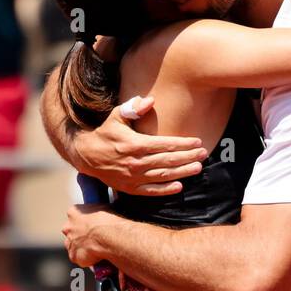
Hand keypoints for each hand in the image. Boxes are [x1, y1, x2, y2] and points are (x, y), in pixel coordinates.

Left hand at [62, 204, 115, 267]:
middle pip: (70, 231)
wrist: (109, 236)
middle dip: (79, 234)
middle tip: (92, 238)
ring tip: (95, 249)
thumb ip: (96, 211)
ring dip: (81, 247)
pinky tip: (96, 257)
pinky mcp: (74, 256)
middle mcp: (68, 227)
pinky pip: (79, 258)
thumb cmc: (108, 221)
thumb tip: (102, 214)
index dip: (83, 221)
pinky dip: (86, 259)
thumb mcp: (103, 208)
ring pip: (72, 246)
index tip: (91, 225)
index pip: (74, 216)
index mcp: (73, 212)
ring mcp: (70, 243)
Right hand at [74, 95, 206, 195]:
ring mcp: (133, 177)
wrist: (86, 156)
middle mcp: (136, 162)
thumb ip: (133, 108)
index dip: (182, 143)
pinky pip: (151, 191)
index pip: (164, 145)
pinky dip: (165, 190)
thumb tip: (149, 100)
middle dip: (188, 157)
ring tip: (197, 168)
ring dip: (182, 172)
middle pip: (167, 161)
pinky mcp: (130, 188)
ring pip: (163, 176)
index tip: (197, 141)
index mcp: (134, 144)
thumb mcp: (116, 116)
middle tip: (203, 154)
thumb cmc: (105, 134)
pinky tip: (179, 186)